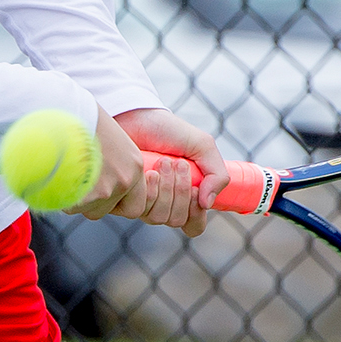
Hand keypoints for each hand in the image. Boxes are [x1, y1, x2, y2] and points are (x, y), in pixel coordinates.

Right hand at [62, 110, 149, 223]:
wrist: (64, 110)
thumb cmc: (81, 117)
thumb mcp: (110, 140)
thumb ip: (114, 163)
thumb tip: (105, 178)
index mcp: (134, 165)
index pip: (135, 206)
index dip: (116, 201)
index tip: (100, 187)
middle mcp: (125, 180)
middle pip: (109, 210)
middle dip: (94, 204)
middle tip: (81, 184)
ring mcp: (105, 189)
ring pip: (89, 209)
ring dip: (78, 199)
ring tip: (67, 173)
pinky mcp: (85, 194)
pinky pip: (70, 205)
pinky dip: (61, 195)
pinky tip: (56, 176)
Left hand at [116, 107, 228, 237]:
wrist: (134, 116)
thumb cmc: (166, 130)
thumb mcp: (202, 145)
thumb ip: (217, 174)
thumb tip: (207, 203)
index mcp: (183, 196)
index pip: (193, 225)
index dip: (196, 216)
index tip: (196, 191)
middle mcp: (162, 203)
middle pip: (176, 221)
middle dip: (180, 191)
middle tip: (177, 163)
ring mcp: (142, 202)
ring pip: (158, 218)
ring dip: (165, 189)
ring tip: (162, 162)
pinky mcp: (123, 198)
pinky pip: (138, 210)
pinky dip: (149, 190)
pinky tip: (147, 171)